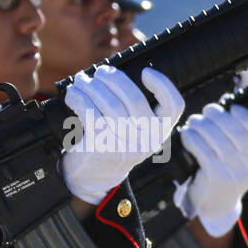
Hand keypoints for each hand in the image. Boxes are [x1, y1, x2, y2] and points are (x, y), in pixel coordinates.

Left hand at [60, 65, 185, 204]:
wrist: (95, 177)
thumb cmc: (114, 142)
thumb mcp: (134, 129)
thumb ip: (135, 106)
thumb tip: (115, 71)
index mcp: (160, 132)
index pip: (174, 106)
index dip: (163, 86)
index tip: (145, 72)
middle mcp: (147, 140)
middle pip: (136, 99)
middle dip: (115, 79)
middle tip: (100, 72)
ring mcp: (125, 146)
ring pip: (111, 105)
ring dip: (92, 87)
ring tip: (81, 80)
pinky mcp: (102, 147)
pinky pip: (90, 114)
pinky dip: (79, 99)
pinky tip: (73, 93)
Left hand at [173, 103, 247, 236]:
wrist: (215, 205)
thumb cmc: (226, 173)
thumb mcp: (242, 159)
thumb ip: (241, 138)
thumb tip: (224, 108)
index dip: (247, 117)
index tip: (232, 108)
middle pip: (236, 132)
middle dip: (218, 116)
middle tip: (206, 111)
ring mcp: (235, 174)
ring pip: (218, 140)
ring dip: (202, 125)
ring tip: (193, 122)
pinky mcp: (216, 178)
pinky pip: (204, 152)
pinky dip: (193, 139)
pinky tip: (187, 135)